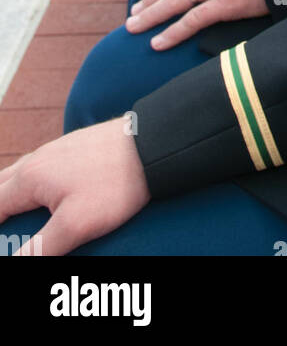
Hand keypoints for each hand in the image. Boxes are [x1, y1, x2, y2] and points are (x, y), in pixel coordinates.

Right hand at [0, 120, 149, 255]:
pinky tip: (47, 195)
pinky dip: (32, 184)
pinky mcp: (74, 148)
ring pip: (19, 173)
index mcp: (30, 177)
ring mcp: (56, 150)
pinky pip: (41, 167)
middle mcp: (38, 159)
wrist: (152, 145)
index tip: (3, 243)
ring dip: (10, 195)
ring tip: (17, 217)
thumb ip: (40, 248)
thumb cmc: (115, 183)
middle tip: (6, 231)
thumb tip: (15, 261)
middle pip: (0, 186)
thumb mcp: (75, 224)